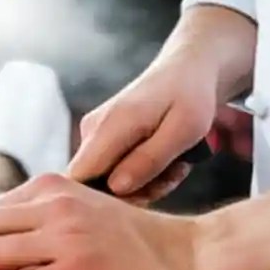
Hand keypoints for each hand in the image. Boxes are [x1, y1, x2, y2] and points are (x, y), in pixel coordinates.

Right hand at [69, 56, 218, 201]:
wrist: (188, 68)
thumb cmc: (190, 96)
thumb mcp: (184, 131)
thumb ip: (149, 160)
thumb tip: (116, 188)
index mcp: (108, 127)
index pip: (78, 180)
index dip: (105, 200)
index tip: (146, 195)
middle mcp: (92, 130)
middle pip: (93, 184)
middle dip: (133, 192)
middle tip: (172, 178)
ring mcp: (94, 133)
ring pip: (106, 179)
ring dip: (143, 183)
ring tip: (175, 166)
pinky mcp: (102, 137)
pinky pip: (112, 168)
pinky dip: (140, 172)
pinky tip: (165, 161)